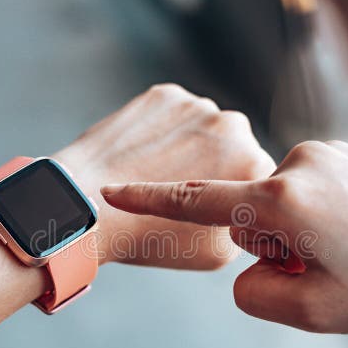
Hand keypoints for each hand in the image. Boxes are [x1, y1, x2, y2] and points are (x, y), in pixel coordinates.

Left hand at [53, 83, 274, 269]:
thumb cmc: (151, 237)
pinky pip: (176, 113)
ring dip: (193, 145)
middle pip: (236, 148)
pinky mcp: (165, 94)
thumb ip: (249, 225)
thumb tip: (252, 212)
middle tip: (183, 193)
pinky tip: (144, 156)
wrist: (87, 207)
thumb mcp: (218, 253)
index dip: (237, 196)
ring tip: (158, 174)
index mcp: (253, 166)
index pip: (261, 179)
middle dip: (218, 166)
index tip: (210, 210)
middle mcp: (234, 127)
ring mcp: (197, 106)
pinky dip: (165, 130)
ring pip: (205, 128)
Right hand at [101, 140, 347, 336]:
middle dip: (275, 248)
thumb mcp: (315, 312)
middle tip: (326, 271)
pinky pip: (318, 189)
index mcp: (285, 201)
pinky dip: (329, 217)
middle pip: (254, 216)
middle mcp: (302, 164)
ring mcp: (332, 153)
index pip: (201, 203)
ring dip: (305, 234)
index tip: (110, 188)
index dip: (151, 200)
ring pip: (289, 204)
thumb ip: (255, 293)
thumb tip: (246, 266)